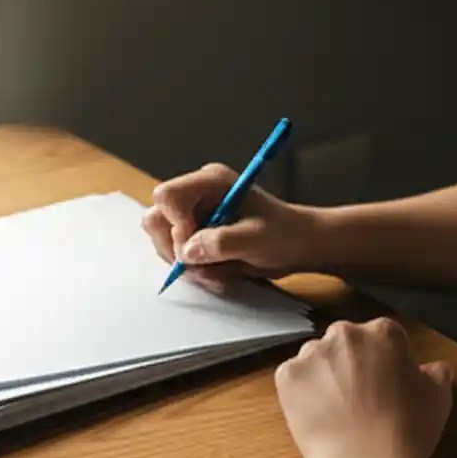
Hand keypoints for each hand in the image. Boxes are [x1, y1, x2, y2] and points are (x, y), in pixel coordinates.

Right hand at [142, 163, 321, 290]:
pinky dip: (195, 272)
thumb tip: (187, 253)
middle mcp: (195, 196)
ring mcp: (193, 217)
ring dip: (188, 266)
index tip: (197, 245)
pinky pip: (177, 257)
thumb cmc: (285, 234)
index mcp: (209, 182)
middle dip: (176, 249)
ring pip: (163, 243)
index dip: (175, 224)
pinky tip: (219, 275)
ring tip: (218, 274)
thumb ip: (220, 243)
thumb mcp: (256, 239)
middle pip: (156, 220)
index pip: (167, 196)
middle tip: (203, 267)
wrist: (300, 247)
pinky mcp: (195, 237)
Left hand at [274, 318, 452, 457]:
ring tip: (336, 409)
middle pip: (345, 342)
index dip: (384, 360)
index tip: (385, 382)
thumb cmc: (407, 429)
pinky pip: (293, 378)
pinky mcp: (286, 375)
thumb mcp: (438, 398)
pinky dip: (301, 392)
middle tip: (359, 396)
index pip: (382, 335)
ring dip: (324, 375)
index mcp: (384, 332)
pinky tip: (317, 414)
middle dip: (350, 362)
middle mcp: (344, 334)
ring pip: (316, 358)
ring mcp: (311, 354)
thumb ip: (435, 374)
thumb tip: (433, 368)